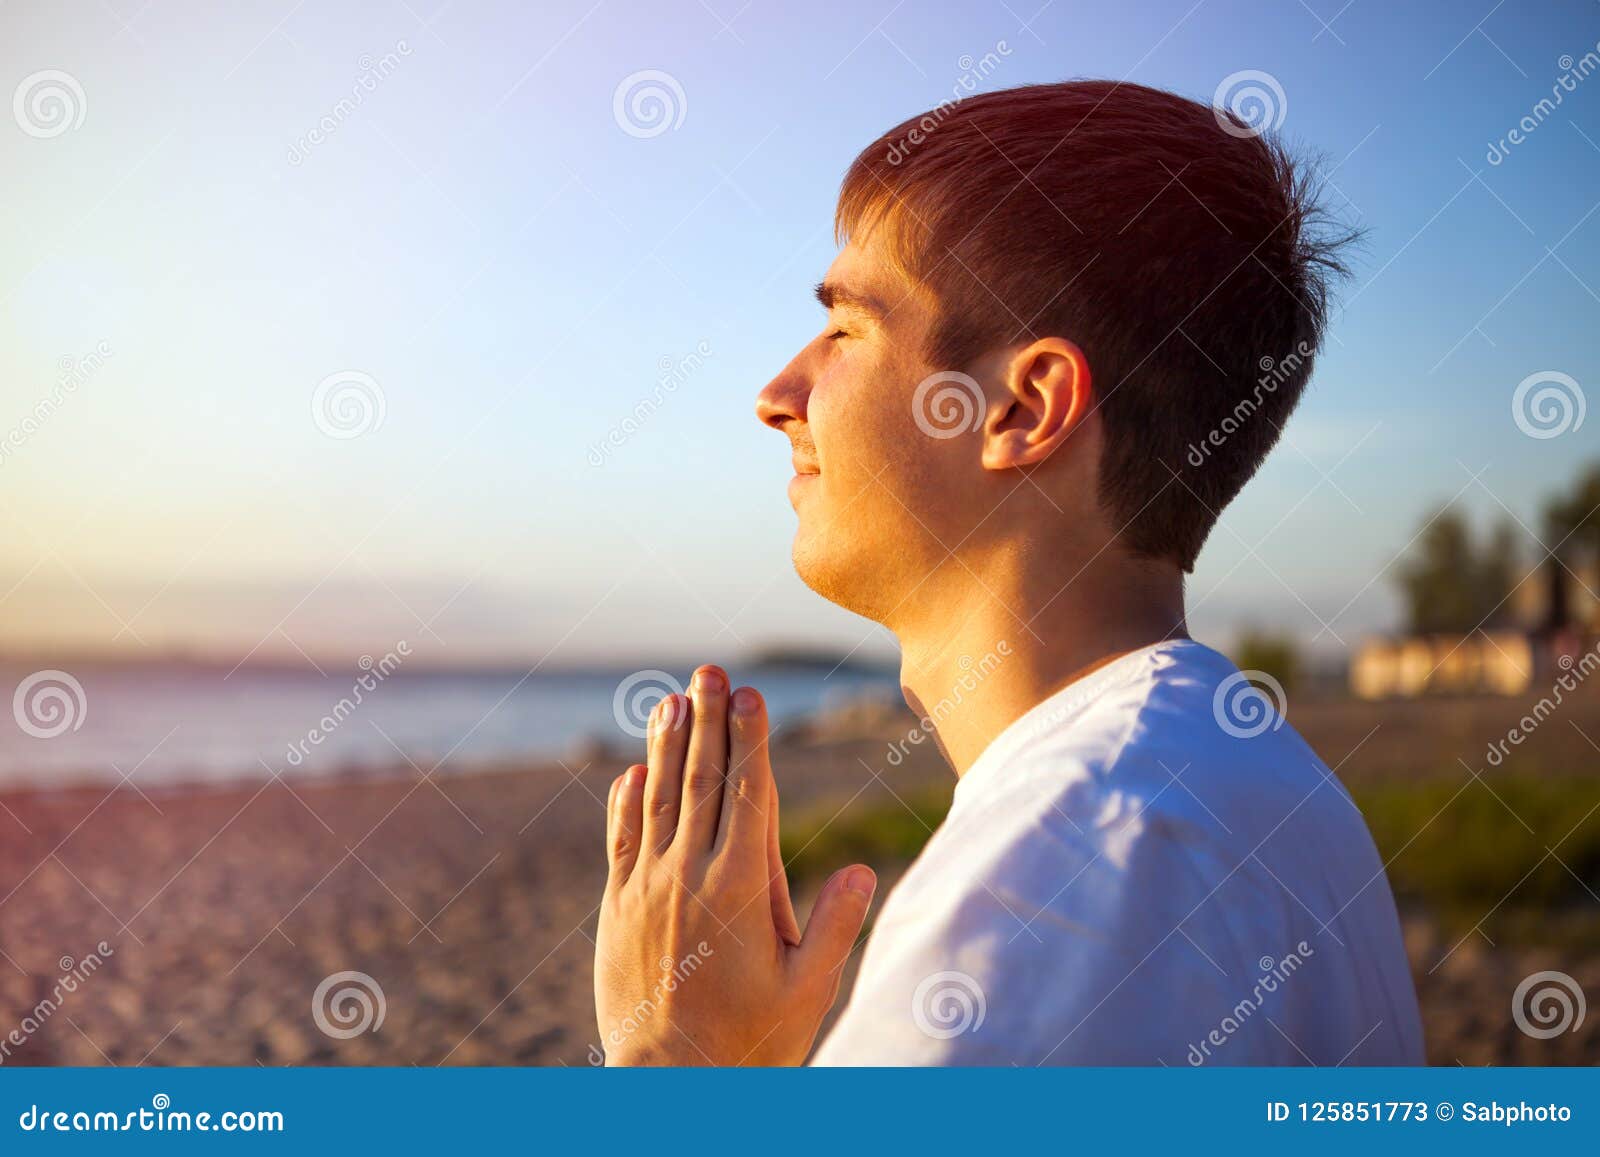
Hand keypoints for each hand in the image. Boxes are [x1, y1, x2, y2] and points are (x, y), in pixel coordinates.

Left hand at [593, 664, 876, 1064]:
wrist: (668, 1086)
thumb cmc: (750, 1043)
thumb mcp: (807, 991)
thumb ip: (834, 928)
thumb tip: (860, 872)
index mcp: (740, 890)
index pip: (747, 796)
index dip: (749, 740)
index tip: (750, 695)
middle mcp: (688, 876)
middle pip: (700, 782)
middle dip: (708, 721)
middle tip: (709, 671)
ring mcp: (646, 889)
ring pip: (657, 800)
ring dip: (666, 745)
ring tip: (672, 698)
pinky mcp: (618, 909)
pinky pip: (621, 842)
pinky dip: (626, 802)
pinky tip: (632, 770)